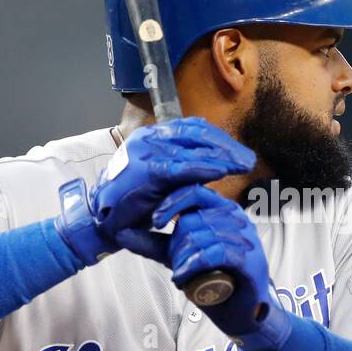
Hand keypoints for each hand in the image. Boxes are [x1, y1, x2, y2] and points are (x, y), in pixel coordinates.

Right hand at [55, 118, 254, 264]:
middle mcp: (149, 138)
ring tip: (243, 165)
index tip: (239, 152)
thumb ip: (183, 166)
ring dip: (222, 155)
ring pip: (193, 147)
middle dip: (227, 146)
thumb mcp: (163, 178)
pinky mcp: (146, 171)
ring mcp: (146, 152)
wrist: (103, 221)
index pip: (193, 129)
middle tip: (248, 160)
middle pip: (197, 134)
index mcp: (152, 136)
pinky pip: (182, 167)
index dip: (220, 139)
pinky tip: (222, 171)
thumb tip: (215, 162)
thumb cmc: (134, 203)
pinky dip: (205, 167)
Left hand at [153, 185, 293, 350]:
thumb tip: (120, 232)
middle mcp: (236, 218)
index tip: (154, 220)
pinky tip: (183, 278)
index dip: (171, 203)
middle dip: (176, 244)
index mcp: (221, 209)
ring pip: (203, 236)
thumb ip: (153, 244)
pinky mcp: (250, 259)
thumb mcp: (178, 257)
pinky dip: (194, 265)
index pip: (193, 191)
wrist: (240, 313)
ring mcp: (246, 238)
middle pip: (194, 219)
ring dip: (183, 259)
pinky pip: (216, 253)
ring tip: (180, 275)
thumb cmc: (214, 280)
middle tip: (175, 264)